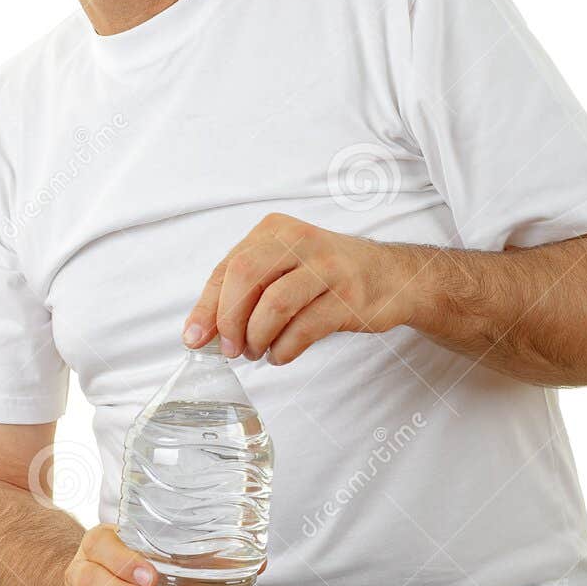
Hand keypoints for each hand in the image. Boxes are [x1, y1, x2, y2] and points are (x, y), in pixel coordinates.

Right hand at [58, 523, 266, 585]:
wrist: (88, 583)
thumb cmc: (135, 566)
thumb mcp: (156, 549)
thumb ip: (202, 556)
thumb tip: (257, 565)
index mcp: (99, 544)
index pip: (103, 547)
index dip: (124, 562)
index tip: (153, 575)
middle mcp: (80, 574)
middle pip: (93, 585)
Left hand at [181, 212, 415, 365]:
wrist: (391, 276)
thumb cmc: (326, 275)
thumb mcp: (282, 268)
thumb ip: (243, 292)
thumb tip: (200, 332)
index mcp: (274, 230)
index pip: (228, 267)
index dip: (207, 307)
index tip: (195, 338)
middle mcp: (299, 241)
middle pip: (245, 276)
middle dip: (229, 320)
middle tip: (229, 349)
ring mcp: (327, 267)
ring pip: (273, 304)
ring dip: (257, 338)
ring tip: (258, 351)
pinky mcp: (349, 296)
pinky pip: (303, 328)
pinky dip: (284, 349)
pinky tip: (281, 354)